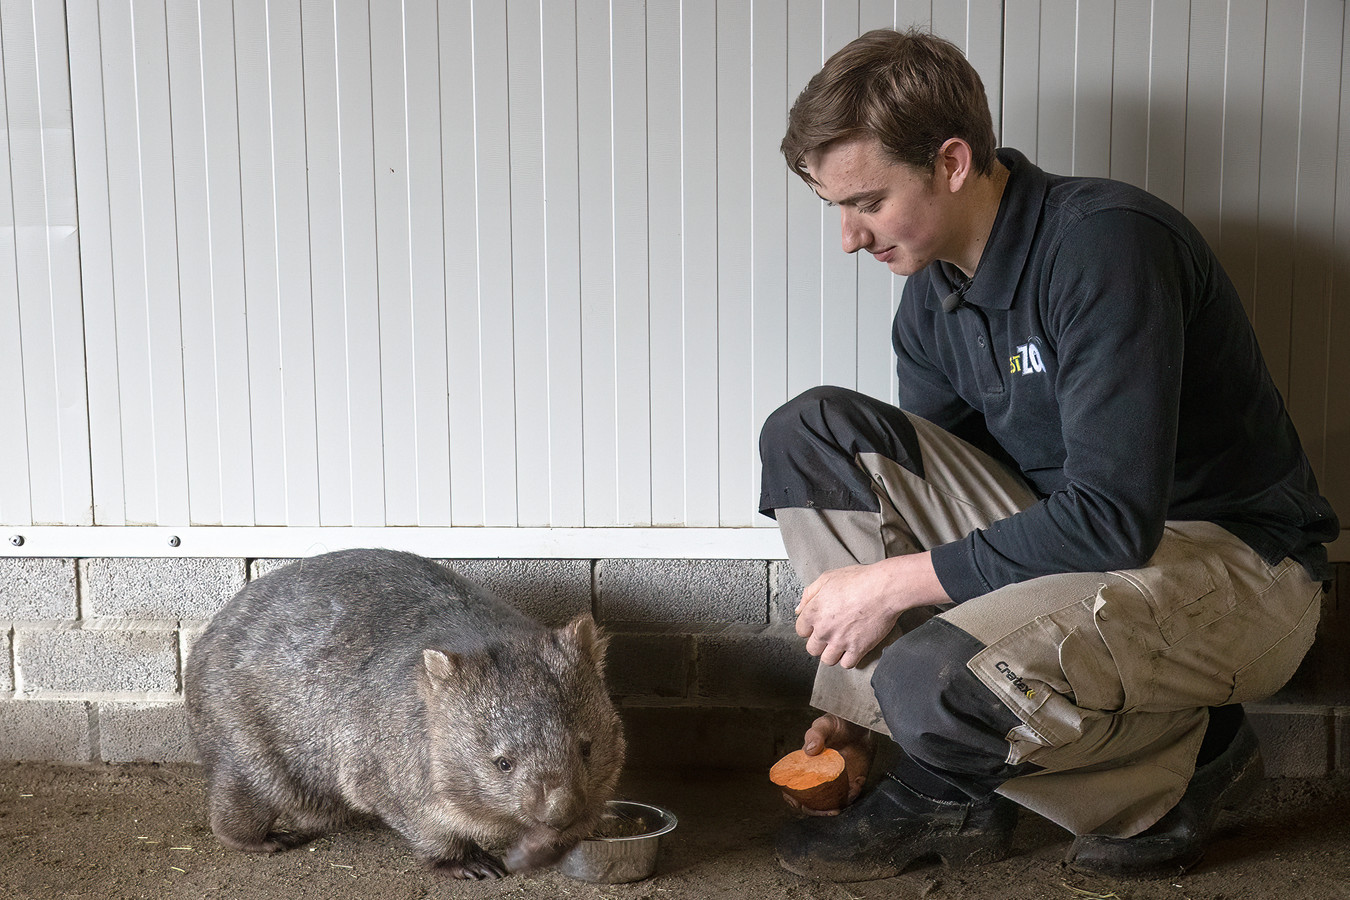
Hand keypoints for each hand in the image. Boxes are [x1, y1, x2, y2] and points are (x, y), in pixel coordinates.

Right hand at [782, 714, 873, 815]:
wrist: (862, 724)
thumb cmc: (839, 723)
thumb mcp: (824, 725)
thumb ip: (816, 735)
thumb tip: (809, 751)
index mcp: (807, 766)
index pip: (794, 786)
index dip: (792, 797)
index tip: (796, 802)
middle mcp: (820, 777)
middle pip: (811, 800)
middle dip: (813, 810)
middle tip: (820, 809)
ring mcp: (836, 782)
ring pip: (829, 804)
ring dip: (829, 810)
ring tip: (834, 810)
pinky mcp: (853, 783)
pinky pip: (848, 798)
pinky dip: (847, 801)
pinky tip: (848, 797)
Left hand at [794, 552, 947, 668]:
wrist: (884, 589)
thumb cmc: (858, 580)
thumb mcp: (828, 578)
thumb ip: (809, 593)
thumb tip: (799, 609)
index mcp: (814, 612)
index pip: (801, 630)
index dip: (810, 628)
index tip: (818, 625)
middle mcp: (824, 630)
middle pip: (812, 649)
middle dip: (819, 643)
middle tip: (830, 635)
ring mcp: (840, 641)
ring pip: (827, 660)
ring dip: (833, 654)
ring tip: (841, 644)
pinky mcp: (858, 649)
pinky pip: (847, 664)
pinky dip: (849, 659)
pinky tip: (853, 648)